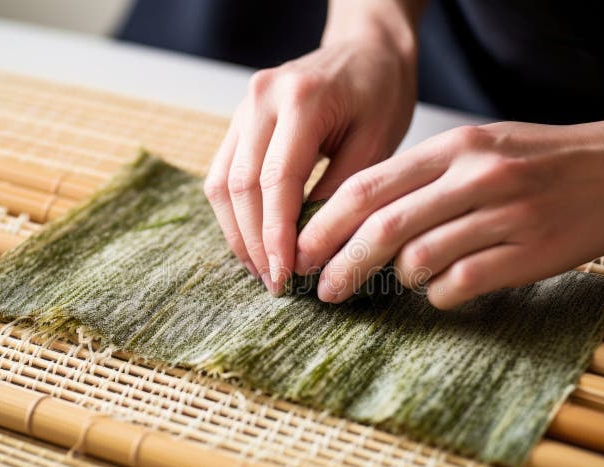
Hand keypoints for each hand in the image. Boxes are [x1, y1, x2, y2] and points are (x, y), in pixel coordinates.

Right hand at [204, 1, 421, 293]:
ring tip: (262, 270)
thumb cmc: (382, 91)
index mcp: (300, 100)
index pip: (276, 182)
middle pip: (239, 186)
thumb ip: (341, 195)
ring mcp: (243, 106)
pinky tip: (254, 240)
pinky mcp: (240, 119)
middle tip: (275, 283)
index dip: (276, 237)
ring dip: (237, 232)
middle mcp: (260, 98)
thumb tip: (309, 252)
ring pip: (222, 183)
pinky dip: (235, 212)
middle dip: (253, 243)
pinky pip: (224, 172)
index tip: (286, 277)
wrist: (366, 47)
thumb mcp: (379, 143)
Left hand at [296, 103, 603, 308]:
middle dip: (342, 263)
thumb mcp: (479, 149)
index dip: (326, 224)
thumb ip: (422, 179)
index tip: (303, 252)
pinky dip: (438, 294)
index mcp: (454, 147)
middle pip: (384, 227)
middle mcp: (474, 176)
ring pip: (419, 260)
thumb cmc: (540, 161)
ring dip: (401, 279)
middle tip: (324, 291)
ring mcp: (503, 215)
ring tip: (409, 277)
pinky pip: (458, 284)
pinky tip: (445, 288)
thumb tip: (359, 221)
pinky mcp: (527, 254)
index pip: (369, 185)